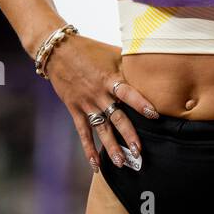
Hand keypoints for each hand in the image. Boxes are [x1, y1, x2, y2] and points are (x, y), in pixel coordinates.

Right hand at [43, 34, 158, 172]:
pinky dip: (88, 149)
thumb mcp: (112, 52)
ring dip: (111, 147)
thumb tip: (154, 62)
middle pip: (116, 117)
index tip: (154, 115)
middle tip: (139, 152)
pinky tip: (95, 164)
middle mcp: (99, 94)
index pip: (128, 93)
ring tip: (121, 163)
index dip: (141, 104)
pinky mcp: (75, 109)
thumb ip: (130, 62)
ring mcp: (86, 103)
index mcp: (110, 78)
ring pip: (101, 129)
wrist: (58, 50)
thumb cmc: (91, 49)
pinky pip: (82, 132)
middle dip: (128, 135)